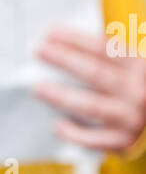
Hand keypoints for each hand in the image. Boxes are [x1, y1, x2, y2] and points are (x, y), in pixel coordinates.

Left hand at [35, 27, 145, 152]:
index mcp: (138, 67)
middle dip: (65, 60)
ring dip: (62, 96)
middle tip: (39, 51)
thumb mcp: (130, 70)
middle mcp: (137, 91)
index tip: (50, 33)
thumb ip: (105, 61)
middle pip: (95, 73)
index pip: (104, 48)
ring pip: (92, 105)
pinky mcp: (124, 140)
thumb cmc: (135, 90)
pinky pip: (95, 139)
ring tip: (38, 88)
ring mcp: (131, 117)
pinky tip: (56, 125)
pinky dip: (74, 133)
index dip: (75, 39)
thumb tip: (60, 49)